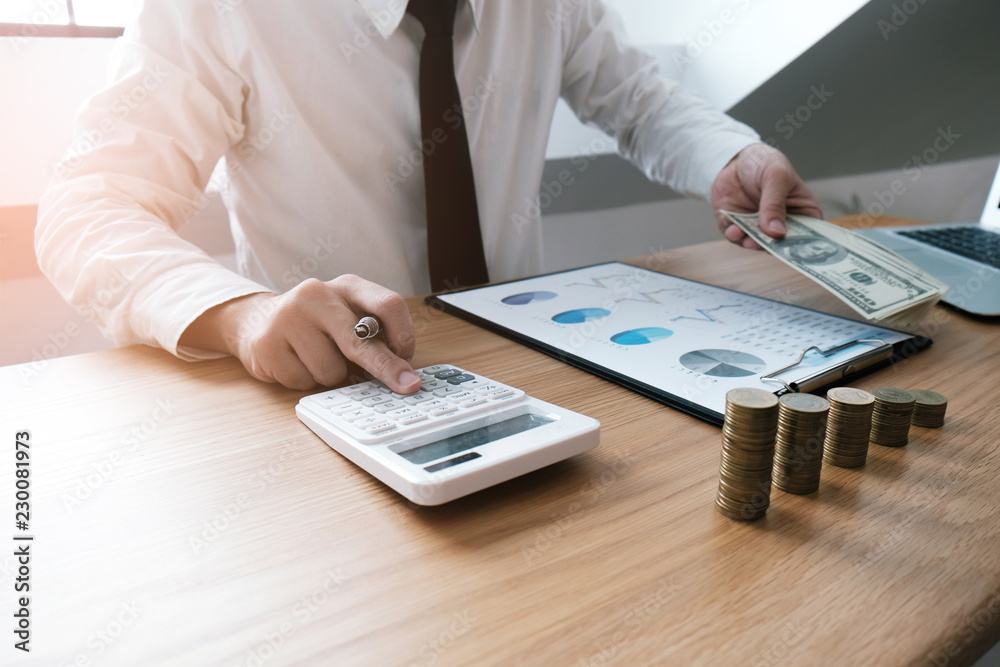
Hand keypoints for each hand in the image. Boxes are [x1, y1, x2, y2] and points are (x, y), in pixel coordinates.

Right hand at [180, 275, 421, 392]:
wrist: (256, 320)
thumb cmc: (315, 324)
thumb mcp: (347, 317)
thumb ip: (373, 335)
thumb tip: (401, 371)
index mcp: (346, 286)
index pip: (387, 304)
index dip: (404, 335)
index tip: (408, 357)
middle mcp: (316, 294)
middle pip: (360, 340)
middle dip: (386, 368)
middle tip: (406, 385)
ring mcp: (288, 317)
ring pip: (331, 370)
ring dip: (331, 376)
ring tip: (315, 359)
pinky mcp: (266, 343)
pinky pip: (303, 381)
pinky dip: (305, 381)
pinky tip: (295, 363)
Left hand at [710, 142, 822, 249]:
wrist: (735, 158)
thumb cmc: (765, 162)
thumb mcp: (776, 177)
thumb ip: (775, 204)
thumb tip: (776, 232)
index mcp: (802, 211)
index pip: (808, 233)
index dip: (800, 243)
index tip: (790, 247)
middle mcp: (782, 224)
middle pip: (779, 243)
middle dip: (767, 245)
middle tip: (758, 243)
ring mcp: (759, 227)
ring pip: (755, 243)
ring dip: (746, 241)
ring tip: (738, 233)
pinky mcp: (738, 226)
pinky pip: (735, 236)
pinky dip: (732, 233)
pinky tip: (730, 226)